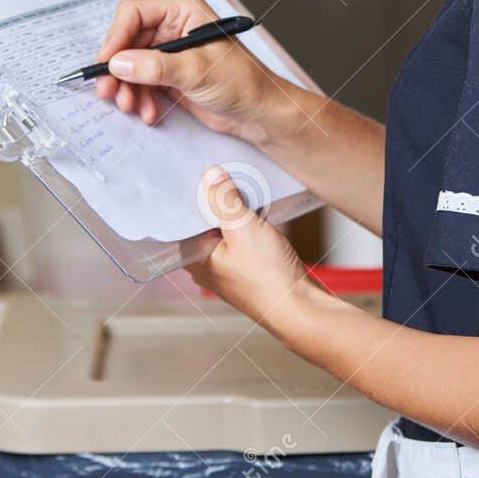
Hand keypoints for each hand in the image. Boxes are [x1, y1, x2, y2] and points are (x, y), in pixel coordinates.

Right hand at [95, 0, 286, 145]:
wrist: (258, 112)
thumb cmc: (243, 82)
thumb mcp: (197, 71)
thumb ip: (156, 66)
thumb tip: (120, 63)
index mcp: (182, 10)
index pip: (134, 14)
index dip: (116, 37)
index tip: (106, 63)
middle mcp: (173, 27)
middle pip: (127, 41)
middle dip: (118, 69)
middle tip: (110, 92)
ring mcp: (169, 52)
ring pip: (130, 65)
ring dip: (127, 88)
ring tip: (133, 107)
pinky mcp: (168, 75)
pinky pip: (140, 82)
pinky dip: (139, 98)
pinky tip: (148, 112)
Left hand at [185, 166, 313, 330]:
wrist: (299, 307)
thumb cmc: (267, 277)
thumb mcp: (243, 228)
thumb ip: (224, 200)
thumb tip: (210, 174)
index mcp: (194, 257)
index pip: (179, 221)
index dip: (185, 196)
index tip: (191, 171)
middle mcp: (206, 264)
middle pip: (202, 223)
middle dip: (211, 199)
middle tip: (217, 171)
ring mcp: (228, 266)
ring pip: (223, 229)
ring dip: (232, 210)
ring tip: (239, 185)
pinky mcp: (249, 267)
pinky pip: (241, 237)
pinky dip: (247, 222)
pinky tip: (257, 209)